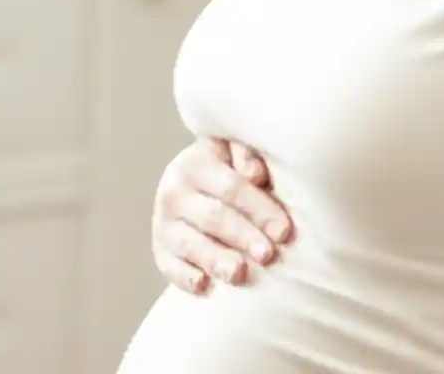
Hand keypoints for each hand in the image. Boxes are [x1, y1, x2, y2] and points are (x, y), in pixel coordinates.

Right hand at [152, 138, 292, 293]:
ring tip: (238, 274)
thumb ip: (249, 158)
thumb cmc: (231, 173)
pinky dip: (184, 276)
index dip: (260, 209)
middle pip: (213, 216)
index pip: (231, 187)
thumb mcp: (238, 157)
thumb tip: (255, 174)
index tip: (284, 232)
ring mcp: (163, 222)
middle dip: (242, 236)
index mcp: (197, 162)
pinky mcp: (160, 249)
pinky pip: (168, 264)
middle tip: (267, 255)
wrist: (195, 189)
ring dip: (215, 259)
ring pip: (190, 243)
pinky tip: (202, 285)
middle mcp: (175, 191)